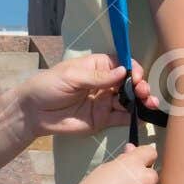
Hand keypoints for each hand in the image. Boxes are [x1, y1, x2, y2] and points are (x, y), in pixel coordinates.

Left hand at [17, 54, 159, 138]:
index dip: (133, 69)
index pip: (122, 64)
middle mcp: (105, 83)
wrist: (33, 113)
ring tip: (149, 104)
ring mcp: (105, 102)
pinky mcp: (103, 119)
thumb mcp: (71, 77)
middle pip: (130, 83)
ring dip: (142, 102)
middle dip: (140, 86)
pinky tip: (143, 117)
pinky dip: (134, 117)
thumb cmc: (48, 86)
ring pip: (129, 101)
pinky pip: (122, 118)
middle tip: (144, 93)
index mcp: (97, 67)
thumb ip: (98, 77)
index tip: (136, 77)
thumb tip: (123, 71)